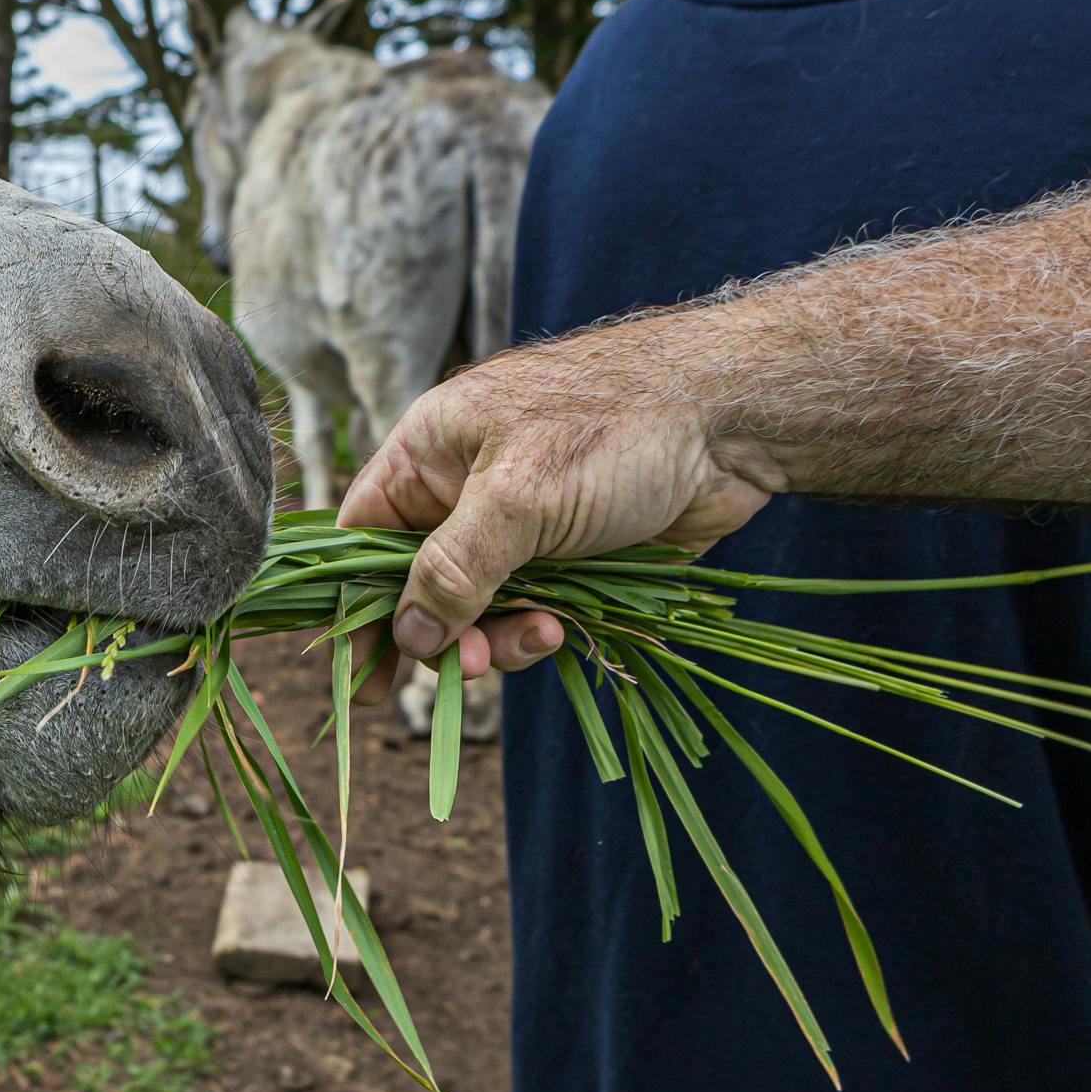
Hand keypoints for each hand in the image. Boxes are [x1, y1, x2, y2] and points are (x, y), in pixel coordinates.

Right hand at [338, 323, 784, 672]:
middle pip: (419, 584)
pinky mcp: (570, 555)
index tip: (363, 672)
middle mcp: (465, 488)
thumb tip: (407, 634)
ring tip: (539, 638)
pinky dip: (540, 630)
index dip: (357, 604)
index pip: (364, 537)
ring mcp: (520, 523)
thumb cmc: (615, 428)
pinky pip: (532, 610)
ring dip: (498, 636)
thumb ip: (453, 569)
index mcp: (430, 452)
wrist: (733, 418)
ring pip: (479, 607)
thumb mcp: (518, 497)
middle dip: (441, 633)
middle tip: (469, 669)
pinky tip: (565, 629)